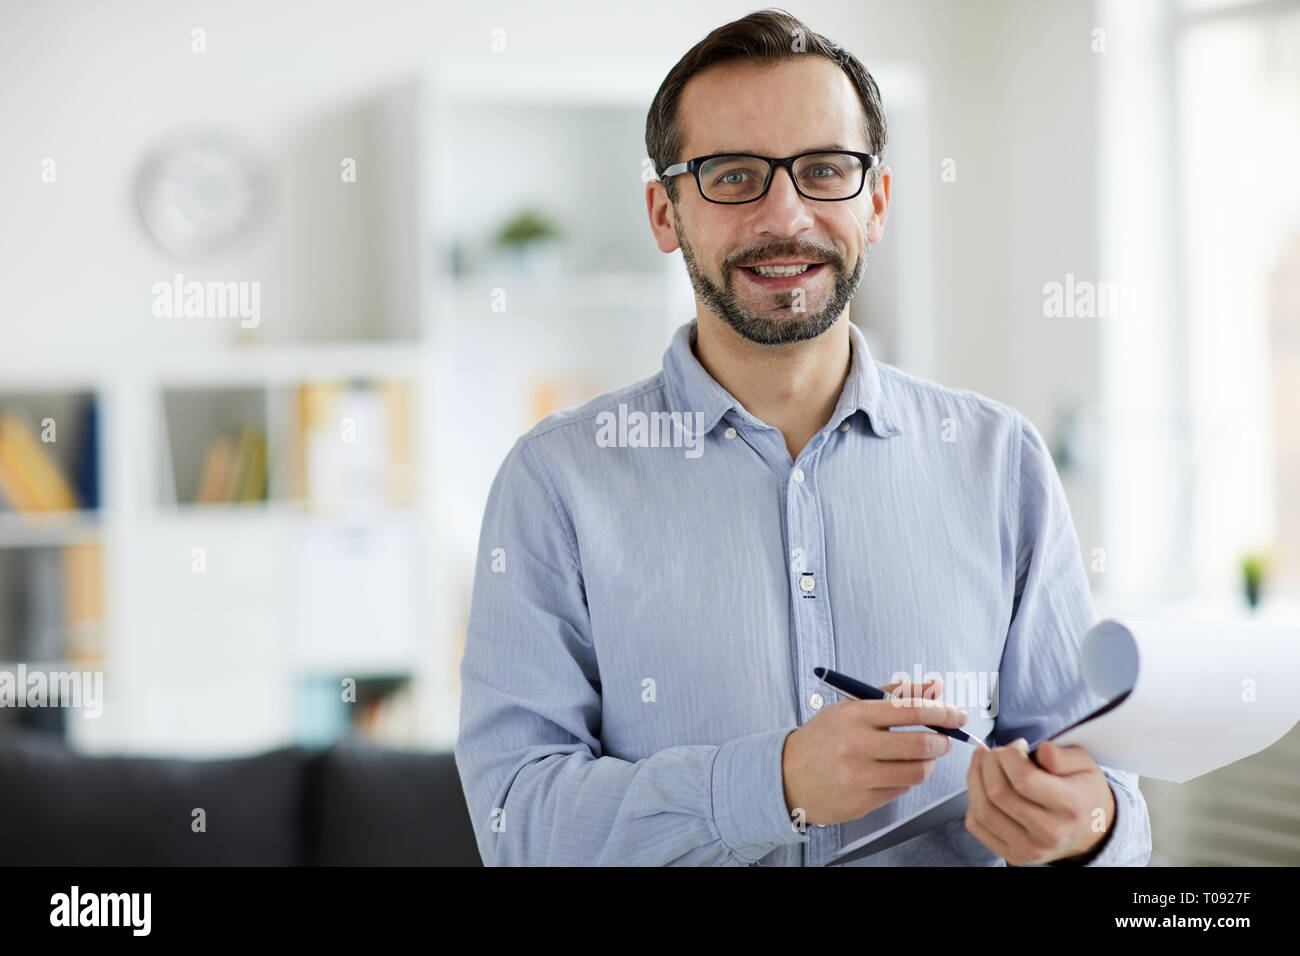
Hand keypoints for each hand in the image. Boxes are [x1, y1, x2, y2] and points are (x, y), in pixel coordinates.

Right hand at [782, 678, 967, 825]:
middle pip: (920, 745)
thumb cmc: (825, 737)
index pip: (910, 710)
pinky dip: (906, 780)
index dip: (941, 712)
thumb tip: (936, 686)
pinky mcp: (860, 801)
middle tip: (944, 739)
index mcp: (855, 715)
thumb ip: (895, 695)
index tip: (957, 714)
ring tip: (921, 756)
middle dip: (942, 741)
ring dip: (927, 764)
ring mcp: (858, 776)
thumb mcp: (852, 707)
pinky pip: (901, 791)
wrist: (787, 774)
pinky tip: (894, 772)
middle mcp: (856, 745)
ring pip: (916, 772)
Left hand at [964, 738, 1115, 864]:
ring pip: (982, 811)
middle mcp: (1049, 833)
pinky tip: (983, 786)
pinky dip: (973, 801)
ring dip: (974, 779)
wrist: (1092, 830)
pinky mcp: (1013, 855)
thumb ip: (1062, 755)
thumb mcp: (1085, 765)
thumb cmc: (1083, 792)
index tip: (1017, 746)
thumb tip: (1041, 751)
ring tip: (983, 763)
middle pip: (998, 793)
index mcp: (1070, 806)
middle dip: (988, 763)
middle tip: (996, 752)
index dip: (1010, 755)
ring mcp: (1029, 848)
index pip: (1024, 780)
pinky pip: (977, 826)